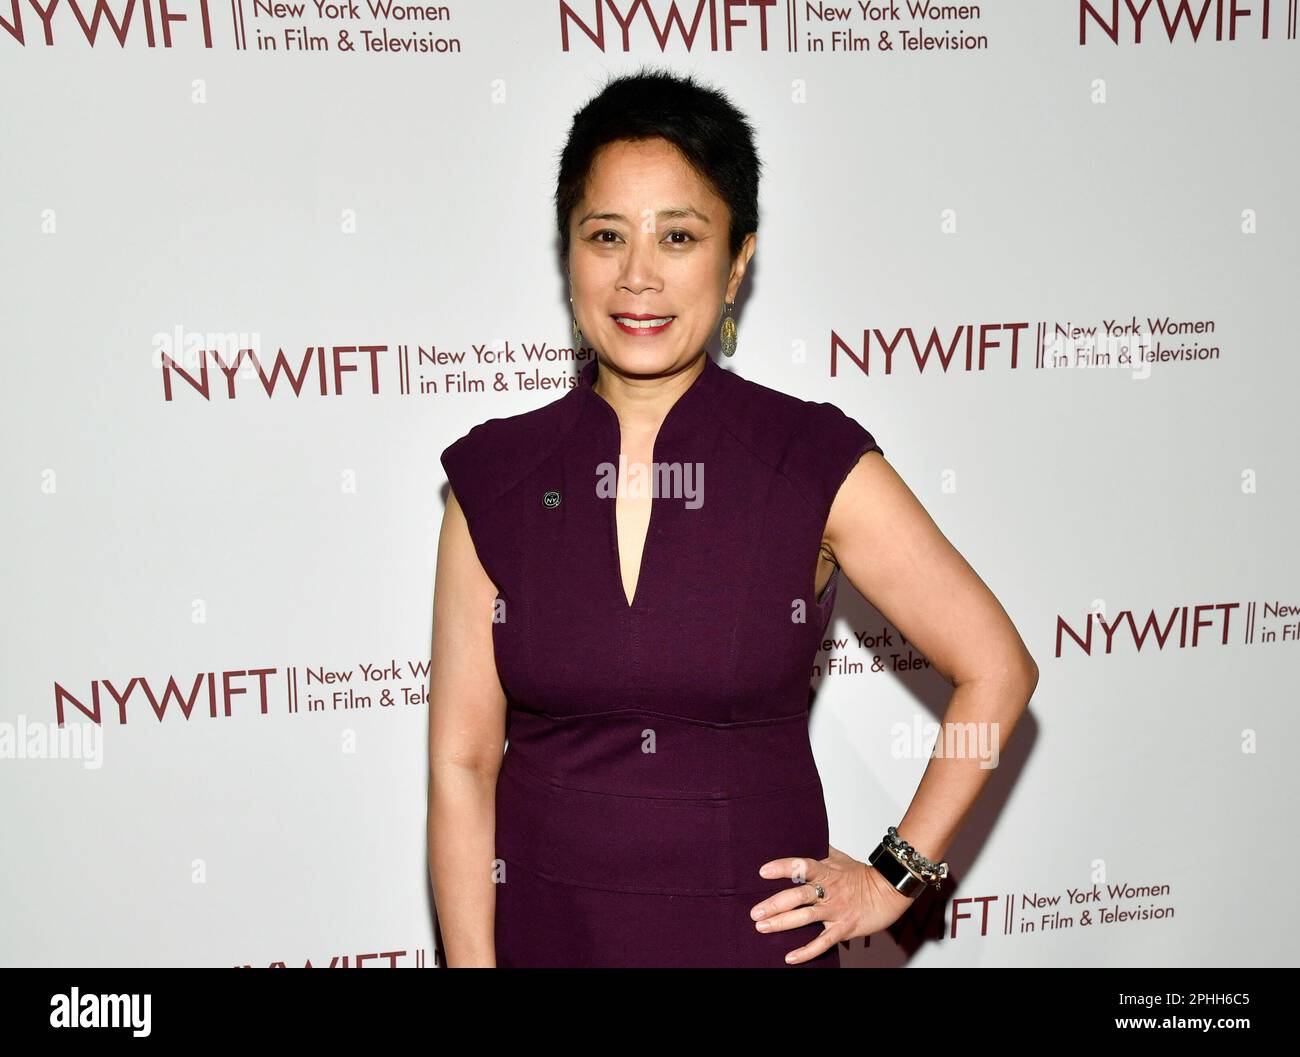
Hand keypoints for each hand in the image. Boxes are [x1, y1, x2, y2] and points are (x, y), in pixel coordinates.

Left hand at [750, 843, 916, 963]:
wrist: (890, 891)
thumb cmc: (863, 875)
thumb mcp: (840, 858)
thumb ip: (820, 850)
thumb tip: (804, 835)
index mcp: (826, 872)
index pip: (802, 866)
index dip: (783, 868)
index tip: (763, 871)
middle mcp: (829, 891)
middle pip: (798, 895)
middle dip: (774, 904)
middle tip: (755, 912)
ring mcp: (836, 910)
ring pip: (806, 917)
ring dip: (782, 923)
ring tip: (762, 927)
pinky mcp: (844, 928)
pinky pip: (823, 942)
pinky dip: (806, 951)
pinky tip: (790, 957)